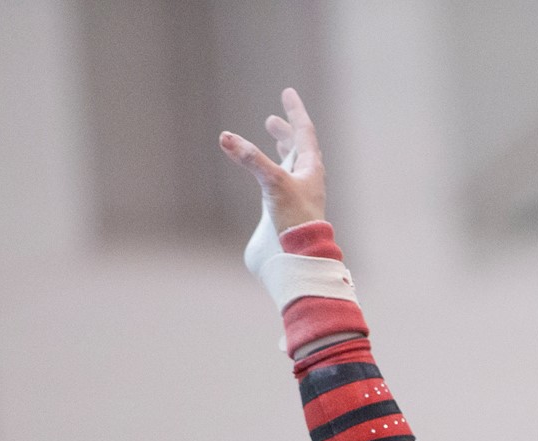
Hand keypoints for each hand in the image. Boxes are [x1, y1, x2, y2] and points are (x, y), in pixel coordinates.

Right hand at [219, 87, 325, 230]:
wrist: (302, 251)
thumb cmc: (295, 217)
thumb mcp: (272, 182)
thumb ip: (250, 159)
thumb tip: (226, 137)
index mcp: (311, 166)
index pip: (304, 130)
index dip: (295, 111)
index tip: (288, 93)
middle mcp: (308, 177)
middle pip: (298, 146)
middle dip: (285, 131)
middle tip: (271, 121)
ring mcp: (300, 192)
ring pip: (292, 163)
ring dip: (282, 149)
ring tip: (274, 139)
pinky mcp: (290, 206)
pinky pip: (283, 180)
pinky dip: (274, 169)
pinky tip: (268, 174)